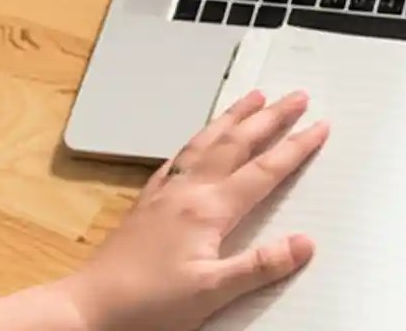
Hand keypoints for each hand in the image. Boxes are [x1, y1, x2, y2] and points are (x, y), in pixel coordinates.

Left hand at [66, 90, 329, 330]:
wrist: (86, 310)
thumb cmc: (146, 304)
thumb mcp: (212, 292)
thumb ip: (260, 265)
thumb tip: (305, 243)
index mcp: (209, 210)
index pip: (264, 171)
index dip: (295, 148)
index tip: (319, 126)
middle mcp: (188, 192)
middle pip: (237, 144)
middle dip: (270, 118)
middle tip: (295, 96)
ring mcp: (164, 195)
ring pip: (205, 143)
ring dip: (233, 119)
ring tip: (253, 98)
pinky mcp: (146, 206)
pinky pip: (177, 160)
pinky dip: (196, 142)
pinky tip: (198, 141)